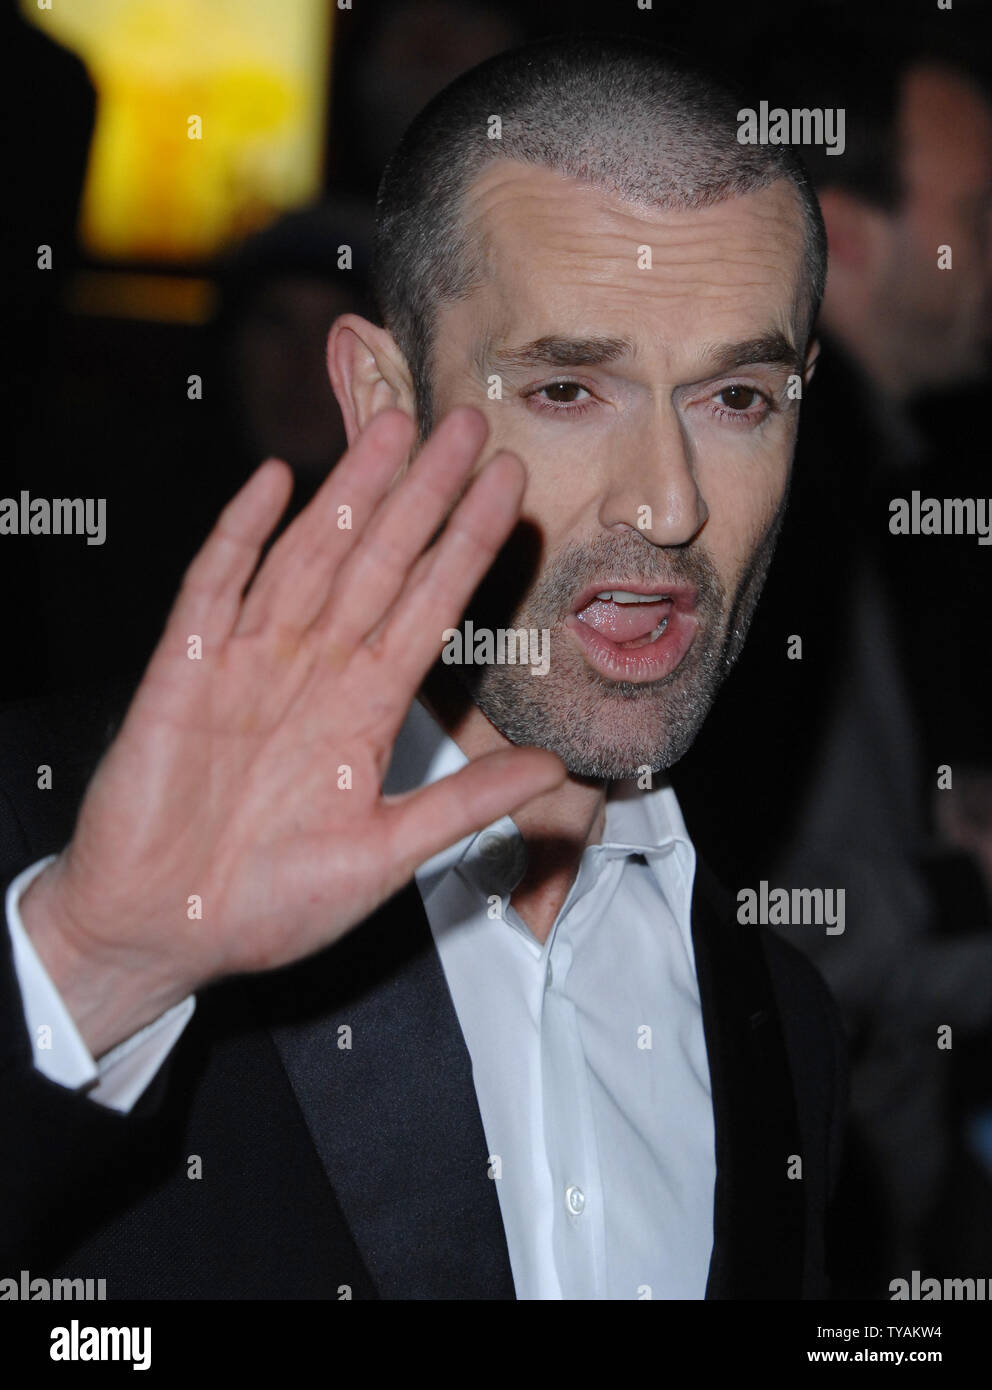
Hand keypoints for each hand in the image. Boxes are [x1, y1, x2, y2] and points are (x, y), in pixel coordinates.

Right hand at [20, 407, 564, 1055]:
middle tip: (467, 423)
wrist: (160, 932)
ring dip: (349, 492)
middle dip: (422, 494)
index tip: (509, 485)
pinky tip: (275, 484)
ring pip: (308, 558)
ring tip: (392, 427)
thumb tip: (553, 771)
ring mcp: (247, 664)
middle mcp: (313, 672)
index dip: (467, 544)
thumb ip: (464, 807)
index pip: (429, 606)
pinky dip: (240, 537)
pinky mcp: (183, 672)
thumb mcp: (384, 858)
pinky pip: (212, 590)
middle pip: (377, 562)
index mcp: (363, 711)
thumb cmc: (266, 904)